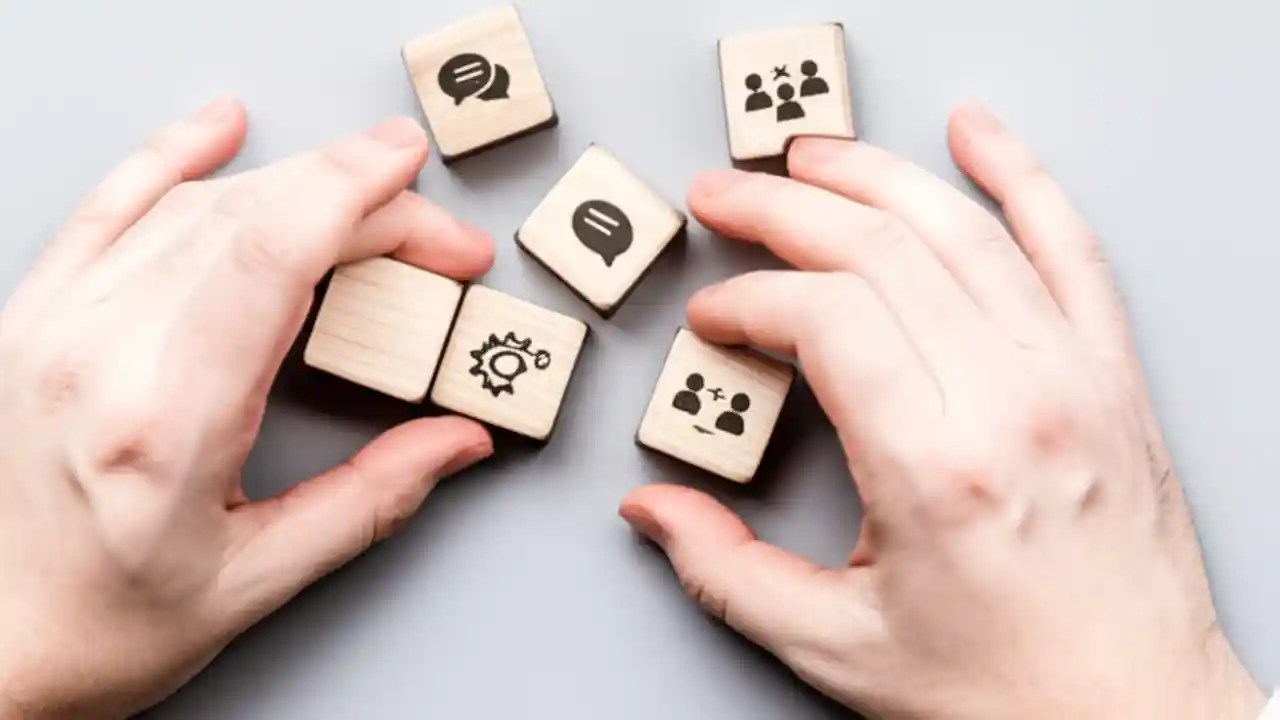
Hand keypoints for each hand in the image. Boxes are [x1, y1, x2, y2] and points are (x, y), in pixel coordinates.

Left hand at [0, 98, 494, 717]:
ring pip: (193, 204)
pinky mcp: (33, 318)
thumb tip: (457, 442)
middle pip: (250, 220)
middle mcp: (97, 354)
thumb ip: (371, 500)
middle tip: (431, 233)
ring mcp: (54, 326)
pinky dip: (170, 157)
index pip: (273, 256)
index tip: (414, 179)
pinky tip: (219, 129)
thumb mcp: (257, 580)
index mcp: (164, 422)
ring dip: (295, 183)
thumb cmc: (105, 626)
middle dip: (359, 202)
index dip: (357, 199)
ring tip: (367, 193)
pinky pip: (107, 207)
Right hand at [621, 102, 1265, 719]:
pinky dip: (1020, 175)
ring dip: (873, 175)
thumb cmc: (1005, 694)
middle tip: (725, 197)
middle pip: (881, 250)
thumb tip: (654, 510)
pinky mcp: (1110, 375)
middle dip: (784, 209)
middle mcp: (1012, 402)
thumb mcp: (838, 646)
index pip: (825, 317)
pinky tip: (976, 135)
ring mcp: (1071, 376)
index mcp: (936, 469)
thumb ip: (725, 572)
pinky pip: (1069, 245)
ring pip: (961, 228)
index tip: (714, 317)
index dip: (749, 299)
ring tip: (810, 156)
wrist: (1139, 718)